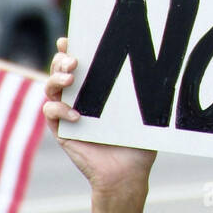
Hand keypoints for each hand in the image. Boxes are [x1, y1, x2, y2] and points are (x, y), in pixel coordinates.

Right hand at [44, 36, 155, 197]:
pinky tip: (76, 115)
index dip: (71, 47)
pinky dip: (59, 110)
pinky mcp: (61, 130)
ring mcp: (66, 112)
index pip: (79, 62)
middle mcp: (78, 96)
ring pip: (50, 87)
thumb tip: (162, 66)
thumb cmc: (138, 143)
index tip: (69, 38)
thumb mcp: (143, 112)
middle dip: (62, 60)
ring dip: (56, 79)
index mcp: (96, 88)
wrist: (127, 174)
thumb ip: (144, 92)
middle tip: (74, 60)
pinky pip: (50, 113)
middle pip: (59, 69)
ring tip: (70, 79)